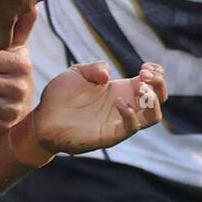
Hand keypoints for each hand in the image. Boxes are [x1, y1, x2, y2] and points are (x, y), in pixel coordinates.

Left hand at [33, 61, 167, 154]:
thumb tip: (108, 74)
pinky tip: (117, 102)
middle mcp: (125, 106)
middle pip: (159, 99)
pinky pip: (132, 128)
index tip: (145, 66)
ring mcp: (119, 122)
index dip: (157, 73)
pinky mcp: (110, 135)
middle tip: (143, 75)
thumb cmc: (59, 96)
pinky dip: (131, 114)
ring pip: (154, 116)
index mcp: (121, 90)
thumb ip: (95, 67)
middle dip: (159, 84)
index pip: (153, 84)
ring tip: (138, 87)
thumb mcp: (77, 72)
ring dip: (152, 100)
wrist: (42, 119)